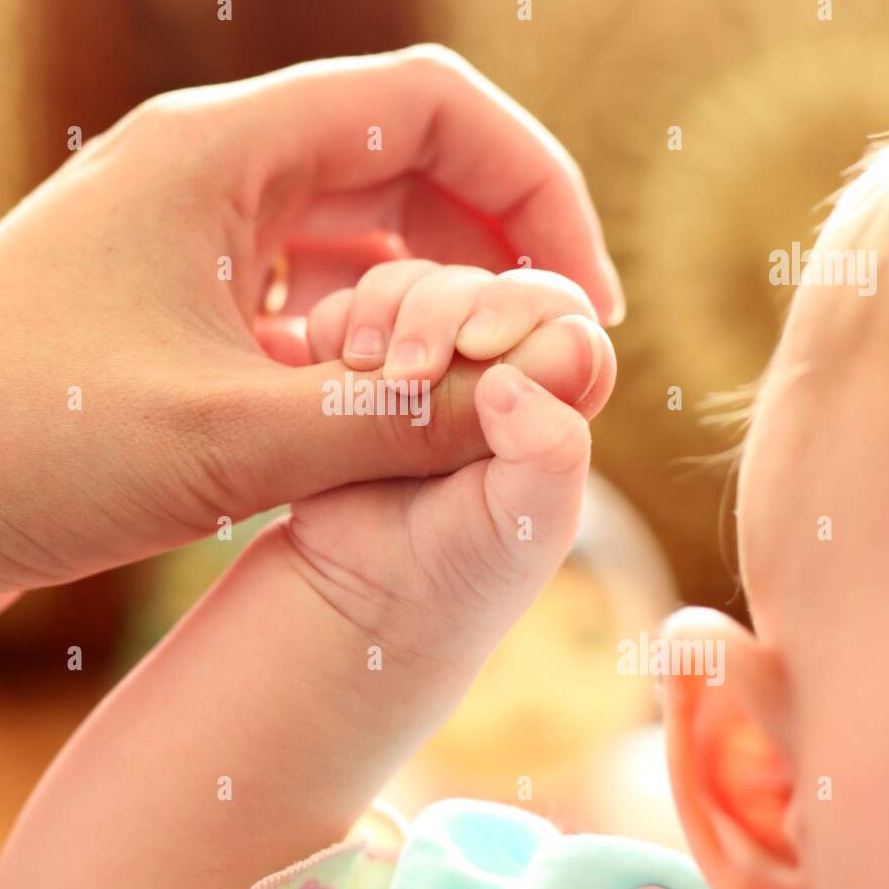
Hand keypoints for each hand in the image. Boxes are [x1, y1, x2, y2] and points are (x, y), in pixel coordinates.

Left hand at [0, 45, 621, 658]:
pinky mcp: (168, 311)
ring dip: (429, 300)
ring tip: (484, 384)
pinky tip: (392, 409)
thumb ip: (392, 421)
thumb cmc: (13, 450)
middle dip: (493, 243)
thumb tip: (538, 407)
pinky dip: (363, 343)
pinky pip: (302, 302)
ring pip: (354, 239)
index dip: (533, 181)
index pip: (429, 103)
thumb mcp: (228, 439)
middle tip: (551, 346)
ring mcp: (186, 242)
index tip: (582, 289)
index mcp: (221, 151)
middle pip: (402, 164)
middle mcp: (208, 175)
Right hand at [286, 260, 616, 688]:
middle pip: (475, 286)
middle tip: (410, 372)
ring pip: (408, 286)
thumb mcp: (530, 523)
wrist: (362, 602)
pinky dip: (335, 330)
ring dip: (385, 314)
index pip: (558, 310)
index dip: (519, 308)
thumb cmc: (466, 571)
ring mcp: (420, 363)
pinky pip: (343, 314)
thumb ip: (550, 449)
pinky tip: (330, 374)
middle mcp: (492, 365)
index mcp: (555, 391)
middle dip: (440, 311)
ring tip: (365, 375)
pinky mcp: (354, 370)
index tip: (478, 345)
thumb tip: (524, 369)